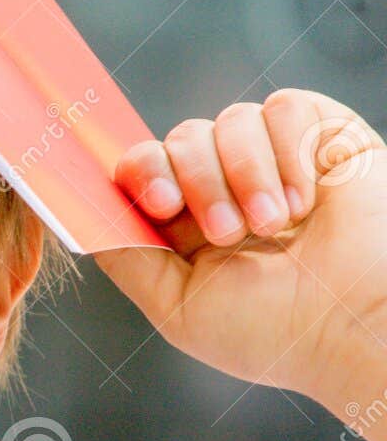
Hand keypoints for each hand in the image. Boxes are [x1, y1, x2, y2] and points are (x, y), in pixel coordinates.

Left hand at [92, 88, 386, 404]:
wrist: (358, 326)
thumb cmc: (275, 332)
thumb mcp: (177, 307)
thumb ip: (126, 257)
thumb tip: (82, 214)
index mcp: (189, 226)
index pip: (143, 168)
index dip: (141, 171)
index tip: (159, 199)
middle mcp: (228, 188)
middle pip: (179, 139)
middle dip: (198, 182)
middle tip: (230, 233)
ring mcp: (275, 160)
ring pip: (228, 121)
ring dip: (246, 175)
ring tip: (277, 225)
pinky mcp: (324, 138)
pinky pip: (283, 108)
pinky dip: (289, 153)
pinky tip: (308, 201)